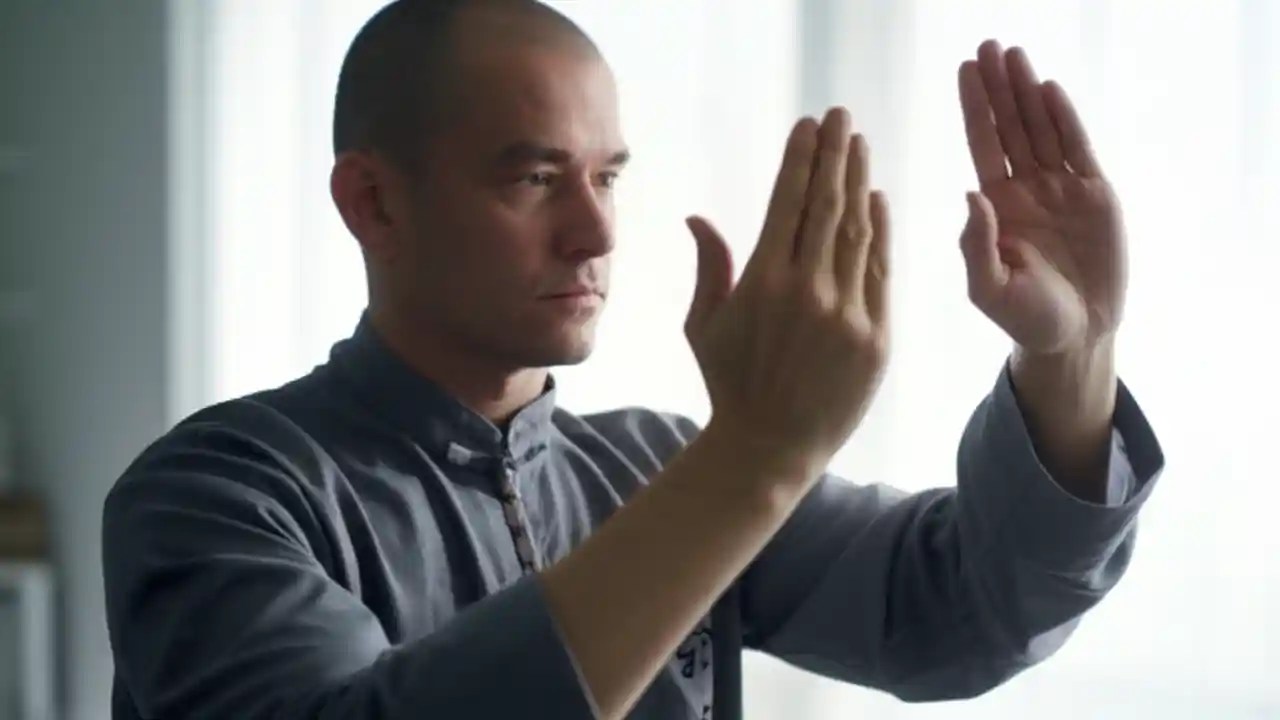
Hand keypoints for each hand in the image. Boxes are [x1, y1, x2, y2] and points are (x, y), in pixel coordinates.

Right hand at [682, 108, 890, 481]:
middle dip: (835, 155)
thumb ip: (711, 267)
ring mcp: (848, 314)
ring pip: (858, 232)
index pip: (789, 202)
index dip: (802, 159)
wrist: (770, 446)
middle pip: (829, 205)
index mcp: (763, 282)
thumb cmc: (729, 382)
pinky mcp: (876, 338)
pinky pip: (880, 272)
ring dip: (861, 183)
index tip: (809, 125)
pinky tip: (878, 201)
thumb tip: (699, 218)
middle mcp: (809, 290)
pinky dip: (881, 233)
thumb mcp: (703, 325)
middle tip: (841, 117)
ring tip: (860, 147)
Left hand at [958, 40, 1126, 355]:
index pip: (981, 145)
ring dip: (1028, 92)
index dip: (974, 108)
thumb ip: (977, 245)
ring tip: (1016, 54)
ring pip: (1042, 130)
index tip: (965, 71)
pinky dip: (1066, 120)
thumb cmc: (1025, 318)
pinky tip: (1050, 90)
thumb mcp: (989, 289)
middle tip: (989, 47)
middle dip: (999, 88)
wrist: (1076, 335)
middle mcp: (1026, 190)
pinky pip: (1079, 150)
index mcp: (996, 207)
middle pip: (1010, 127)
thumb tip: (972, 194)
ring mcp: (1061, 189)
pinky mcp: (1095, 196)